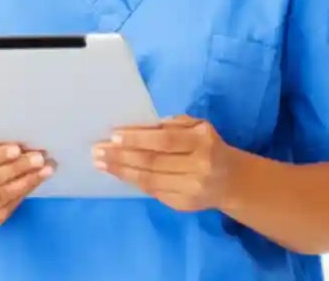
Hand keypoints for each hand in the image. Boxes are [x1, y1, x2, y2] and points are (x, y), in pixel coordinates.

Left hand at [92, 115, 239, 212]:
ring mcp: (191, 189)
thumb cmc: (208, 145)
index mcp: (202, 142)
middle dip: (121, 156)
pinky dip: (132, 181)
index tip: (113, 136)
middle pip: (153, 162)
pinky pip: (152, 191)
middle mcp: (198, 167)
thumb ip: (174, 124)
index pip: (165, 141)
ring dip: (121, 171)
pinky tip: (118, 173)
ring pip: (149, 179)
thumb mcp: (198, 126)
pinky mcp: (183, 204)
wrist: (231, 181)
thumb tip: (140, 128)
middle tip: (97, 151)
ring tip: (100, 163)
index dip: (137, 139)